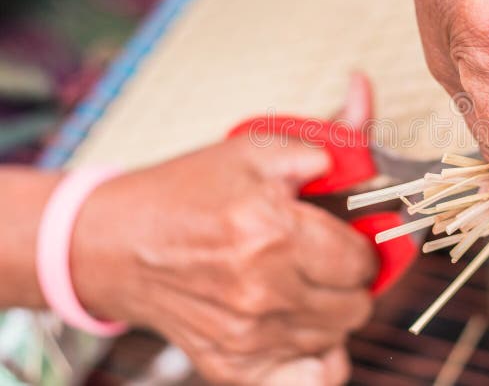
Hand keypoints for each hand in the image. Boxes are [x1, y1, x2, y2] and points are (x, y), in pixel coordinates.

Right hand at [70, 136, 376, 384]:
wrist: (116, 244)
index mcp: (272, 232)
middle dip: (351, 280)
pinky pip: (310, 378)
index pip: (361, 260)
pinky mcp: (230, 367)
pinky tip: (300, 329)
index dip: (363, 246)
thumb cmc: (185, 194)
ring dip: (330, 312)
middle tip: (327, 261)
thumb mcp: (253, 151)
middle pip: (356, 304)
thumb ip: (324, 146)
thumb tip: (369, 130)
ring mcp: (246, 337)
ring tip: (302, 284)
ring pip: (336, 337)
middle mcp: (262, 291)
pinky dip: (316, 358)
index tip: (350, 239)